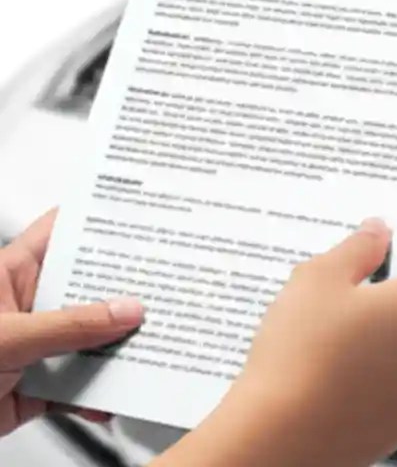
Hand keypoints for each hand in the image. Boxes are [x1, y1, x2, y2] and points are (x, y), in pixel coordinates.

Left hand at [0, 208, 145, 435]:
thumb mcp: (6, 338)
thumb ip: (69, 325)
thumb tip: (125, 310)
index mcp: (10, 275)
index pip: (61, 233)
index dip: (98, 221)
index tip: (141, 215)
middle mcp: (25, 307)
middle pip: (88, 290)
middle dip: (125, 291)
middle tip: (165, 286)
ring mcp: (33, 348)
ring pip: (90, 341)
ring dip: (118, 348)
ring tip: (150, 344)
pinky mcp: (37, 388)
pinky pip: (80, 386)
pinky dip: (100, 394)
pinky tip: (113, 396)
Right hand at [155, 218, 396, 466]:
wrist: (280, 439)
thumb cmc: (296, 360)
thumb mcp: (315, 279)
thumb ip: (357, 247)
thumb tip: (378, 233)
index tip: (396, 242)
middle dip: (388, 298)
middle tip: (341, 301)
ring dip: (384, 340)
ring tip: (331, 347)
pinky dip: (377, 378)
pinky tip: (337, 380)